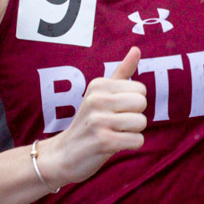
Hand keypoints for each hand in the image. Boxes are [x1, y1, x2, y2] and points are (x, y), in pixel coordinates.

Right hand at [36, 46, 146, 188]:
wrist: (61, 155)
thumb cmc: (87, 123)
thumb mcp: (100, 94)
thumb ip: (121, 72)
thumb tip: (137, 49)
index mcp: (98, 85)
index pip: (140, 89)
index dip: (132, 103)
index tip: (114, 111)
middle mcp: (97, 99)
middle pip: (142, 103)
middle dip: (134, 117)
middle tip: (114, 124)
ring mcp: (98, 120)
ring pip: (141, 122)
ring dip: (132, 132)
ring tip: (113, 134)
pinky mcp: (103, 141)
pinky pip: (137, 140)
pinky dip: (130, 145)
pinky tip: (113, 145)